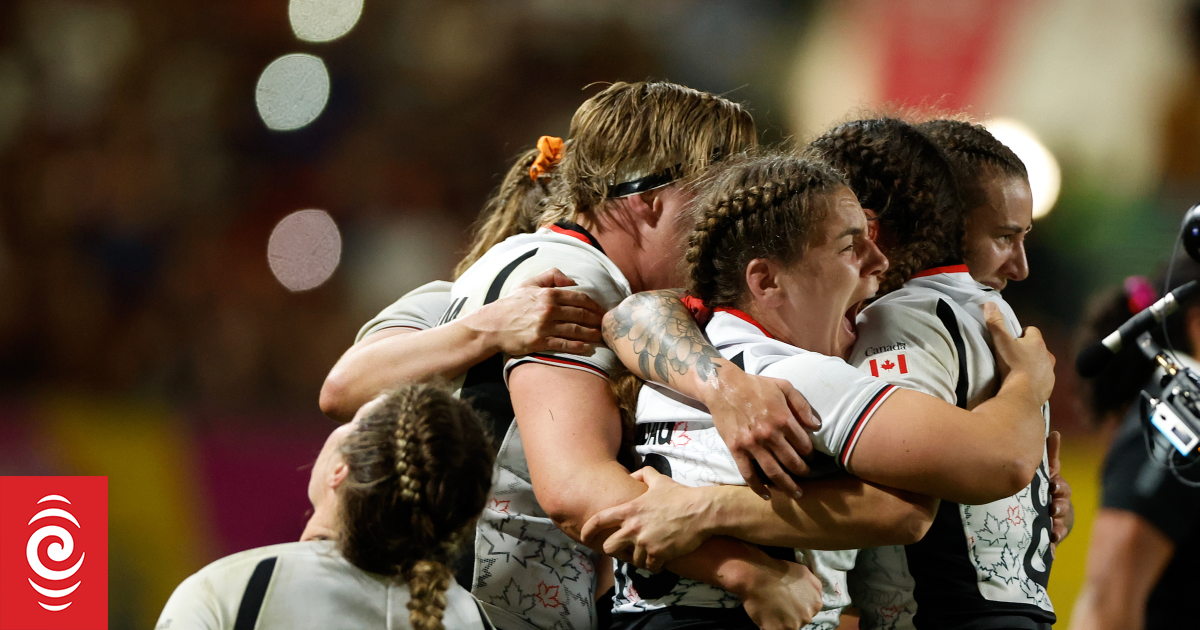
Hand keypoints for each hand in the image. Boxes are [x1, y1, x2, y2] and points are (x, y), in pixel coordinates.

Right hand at [469, 268, 604, 355]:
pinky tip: (588, 347)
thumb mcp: (529, 284)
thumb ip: (551, 276)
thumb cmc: (512, 304)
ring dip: (592, 333)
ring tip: (601, 336)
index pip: (580, 298)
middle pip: (581, 314)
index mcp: (548, 294)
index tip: (602, 311)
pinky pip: (564, 344)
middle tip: (606, 325)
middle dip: (597, 320)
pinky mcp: (539, 341)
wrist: (492, 325)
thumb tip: (572, 280)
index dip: (594, 305)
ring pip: (575, 330)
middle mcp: (548, 309)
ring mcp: (544, 326)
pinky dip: (578, 346)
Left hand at [581, 467, 710, 571]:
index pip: (598, 521)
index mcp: (629, 510)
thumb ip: (643, 475)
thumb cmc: (680, 495)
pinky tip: (661, 559)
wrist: (700, 512)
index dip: (587, 531)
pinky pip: (649, 566)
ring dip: (640, 558)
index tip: (584, 538)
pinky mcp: (657, 554)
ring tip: (650, 552)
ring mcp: (644, 543)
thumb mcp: (659, 480)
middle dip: (616, 550)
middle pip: (609, 547)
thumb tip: (633, 475)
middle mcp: (632, 528)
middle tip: (627, 549)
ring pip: (632, 560)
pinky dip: (654, 564)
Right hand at [706, 368, 818, 498]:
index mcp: (783, 419)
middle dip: (803, 472)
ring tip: (796, 493)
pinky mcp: (736, 449)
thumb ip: (802, 405)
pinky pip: (749, 474)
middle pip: (792, 462)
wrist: (723, 386)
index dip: (810, 453)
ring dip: (787, 486)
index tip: (810, 457)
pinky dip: (758, 488)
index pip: (804, 445)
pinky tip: (766, 495)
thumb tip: (817, 426)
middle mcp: (769, 434)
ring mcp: (752, 444)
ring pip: (774, 472)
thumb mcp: (784, 387)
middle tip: (806, 475)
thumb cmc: (755, 386)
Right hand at [737, 560, 823, 629]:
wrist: (758, 576)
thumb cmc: (780, 571)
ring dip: (780, 620)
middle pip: (799, 620)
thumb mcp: (805, 573)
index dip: (797, 606)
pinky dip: (769, 625)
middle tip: (779, 603)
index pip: (809, 611)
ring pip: (788, 627)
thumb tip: (814, 598)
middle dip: (791, 614)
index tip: (788, 600)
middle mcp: (807, 617)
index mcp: (815, 604)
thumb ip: (814, 588)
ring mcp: (792, 625)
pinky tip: (765, 614)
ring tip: (771, 608)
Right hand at [985, 302, 1054, 402]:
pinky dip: (1035, 380)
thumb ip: (995, 323)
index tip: (1011, 340)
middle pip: (1037, 348)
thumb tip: (990, 303)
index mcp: (1037, 343)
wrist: (1022, 395)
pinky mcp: (1049, 386)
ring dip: (1032, 365)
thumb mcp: (1001, 342)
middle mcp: (1048, 355)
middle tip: (1012, 356)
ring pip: (1041, 363)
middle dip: (1027, 350)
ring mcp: (1050, 372)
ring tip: (1018, 371)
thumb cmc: (1013, 366)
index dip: (1021, 334)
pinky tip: (1023, 384)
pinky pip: (1043, 379)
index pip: (1031, 330)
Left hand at [1046, 431, 1074, 549]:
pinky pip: (1053, 544)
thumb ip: (1050, 453)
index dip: (1059, 487)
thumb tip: (1054, 431)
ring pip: (1060, 526)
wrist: (1046, 512)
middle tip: (1053, 509)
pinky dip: (1052, 548)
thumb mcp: (1047, 470)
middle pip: (1063, 508)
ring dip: (1058, 529)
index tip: (1053, 486)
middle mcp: (1060, 507)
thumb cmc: (1046, 488)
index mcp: (1058, 491)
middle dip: (1059, 509)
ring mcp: (1057, 522)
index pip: (1062, 488)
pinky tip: (1051, 552)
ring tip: (1053, 531)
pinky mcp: (1052, 536)